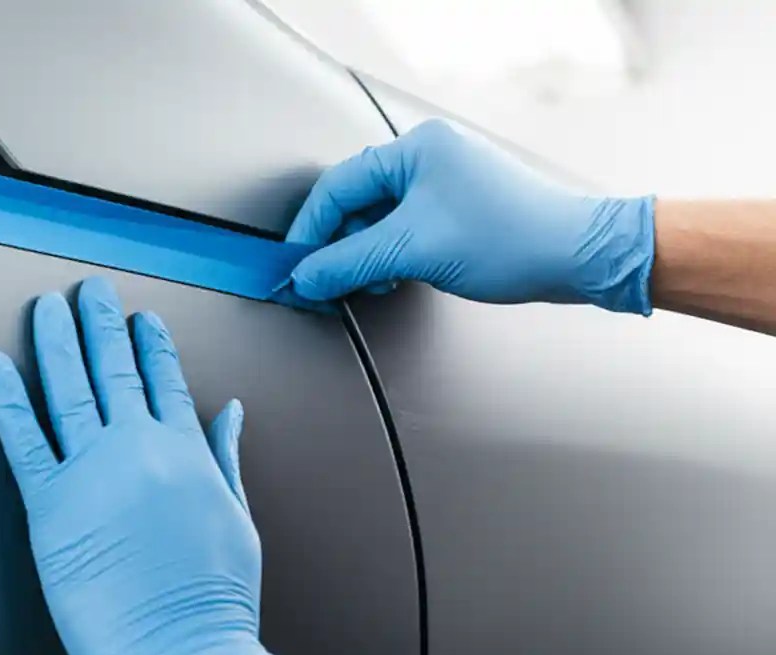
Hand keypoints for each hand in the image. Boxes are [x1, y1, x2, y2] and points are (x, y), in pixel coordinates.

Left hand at [0, 277, 306, 654]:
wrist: (184, 654)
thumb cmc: (213, 602)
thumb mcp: (237, 519)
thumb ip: (225, 459)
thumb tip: (228, 415)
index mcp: (187, 453)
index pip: (166, 378)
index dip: (151, 342)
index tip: (141, 318)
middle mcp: (139, 451)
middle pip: (114, 369)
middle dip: (101, 322)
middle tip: (90, 288)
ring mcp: (93, 475)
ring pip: (68, 389)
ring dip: (54, 340)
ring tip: (46, 307)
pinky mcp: (51, 509)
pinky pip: (23, 441)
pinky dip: (7, 400)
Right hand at [284, 119, 655, 313]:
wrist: (581, 257)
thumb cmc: (515, 239)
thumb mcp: (413, 251)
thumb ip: (349, 263)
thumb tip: (306, 276)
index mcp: (415, 149)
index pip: (338, 187)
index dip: (310, 230)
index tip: (296, 265)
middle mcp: (429, 157)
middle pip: (356, 203)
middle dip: (340, 246)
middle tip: (326, 281)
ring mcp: (445, 183)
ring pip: (380, 221)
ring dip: (366, 256)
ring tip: (368, 283)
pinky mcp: (458, 210)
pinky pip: (405, 230)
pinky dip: (391, 256)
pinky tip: (394, 277)